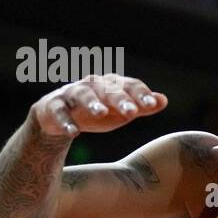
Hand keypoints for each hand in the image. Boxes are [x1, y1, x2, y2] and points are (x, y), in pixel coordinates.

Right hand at [32, 74, 167, 137]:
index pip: (129, 85)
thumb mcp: (120, 111)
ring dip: (92, 103)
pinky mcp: (53, 106)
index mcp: (111, 85)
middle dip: (120, 99)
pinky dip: (66, 121)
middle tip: (132, 112)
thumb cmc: (97, 112)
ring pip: (82, 95)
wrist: (57, 118)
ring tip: (101, 113)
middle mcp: (92, 85)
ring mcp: (71, 94)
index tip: (152, 105)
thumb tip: (163, 100)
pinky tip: (74, 132)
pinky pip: (59, 112)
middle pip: (108, 90)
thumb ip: (142, 107)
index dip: (140, 94)